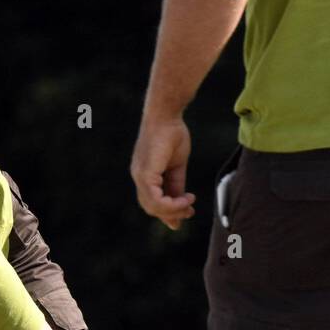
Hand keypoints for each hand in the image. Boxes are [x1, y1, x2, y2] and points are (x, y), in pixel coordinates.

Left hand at [130, 115, 195, 229]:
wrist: (167, 115)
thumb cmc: (172, 134)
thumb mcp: (177, 166)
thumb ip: (177, 185)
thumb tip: (183, 204)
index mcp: (144, 175)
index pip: (152, 202)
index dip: (169, 211)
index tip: (188, 211)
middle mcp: (139, 177)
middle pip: (151, 208)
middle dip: (172, 214)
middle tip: (190, 212)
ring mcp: (140, 175)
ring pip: (152, 206)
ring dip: (173, 211)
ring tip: (189, 205)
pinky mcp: (145, 173)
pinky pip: (155, 199)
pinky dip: (171, 204)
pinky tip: (185, 200)